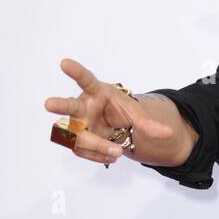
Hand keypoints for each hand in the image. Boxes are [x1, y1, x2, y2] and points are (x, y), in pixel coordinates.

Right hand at [44, 58, 174, 165]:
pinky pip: (83, 151)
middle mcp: (81, 106)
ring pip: (79, 137)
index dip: (75, 72)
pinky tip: (111, 155)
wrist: (112, 125)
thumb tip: (169, 133)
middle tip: (49, 104)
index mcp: (96, 92)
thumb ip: (150, 124)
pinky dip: (99, 156)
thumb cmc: (119, 111)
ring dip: (97, 147)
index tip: (65, 63)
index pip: (85, 79)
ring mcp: (75, 124)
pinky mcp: (75, 140)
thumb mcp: (136, 115)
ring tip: (117, 152)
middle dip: (59, 105)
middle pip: (69, 106)